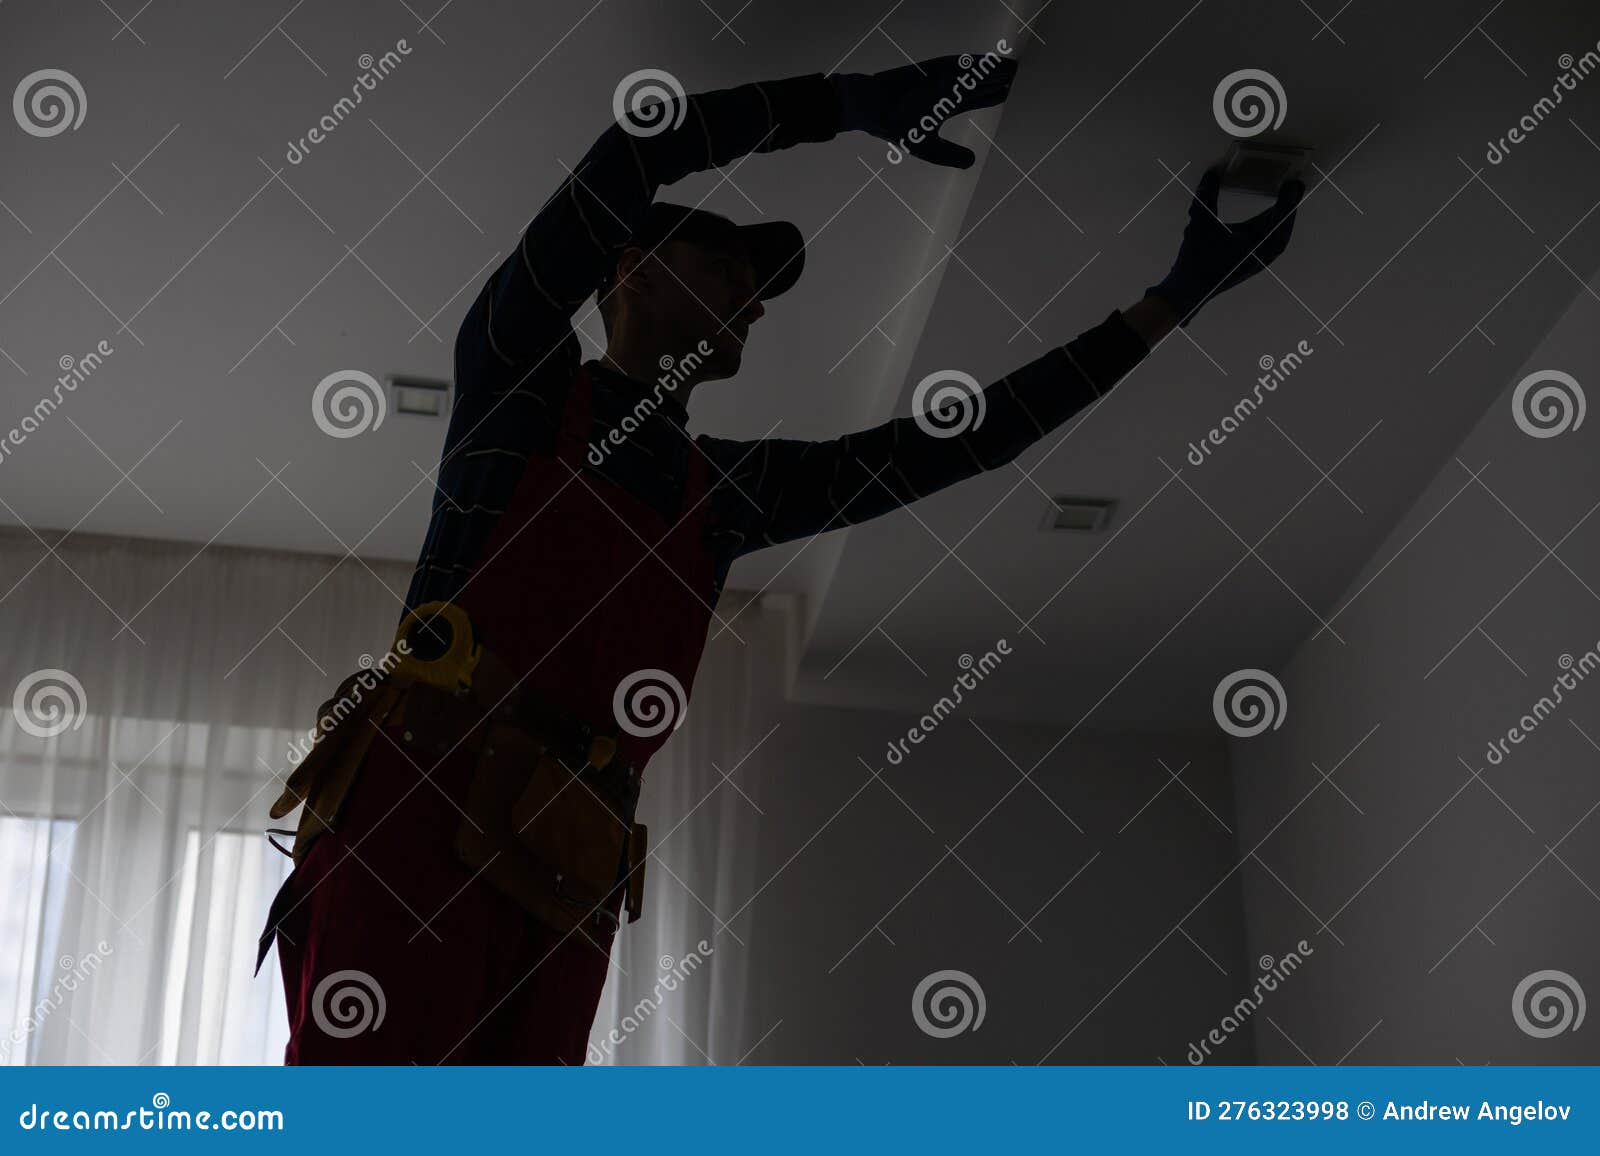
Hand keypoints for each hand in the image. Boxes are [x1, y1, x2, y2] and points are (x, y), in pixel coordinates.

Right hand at [830, 53, 1018, 168]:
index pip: (973, 98)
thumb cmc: (896, 127)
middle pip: (977, 83)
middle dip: (996, 79)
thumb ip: (950, 154)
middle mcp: (946, 91)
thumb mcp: (927, 148)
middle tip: (1013, 73)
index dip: (990, 95)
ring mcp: (942, 79)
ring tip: (1011, 67)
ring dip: (992, 69)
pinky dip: (977, 64)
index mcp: (944, 107)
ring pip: (973, 73)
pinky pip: (960, 66)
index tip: (1005, 92)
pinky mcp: (935, 70)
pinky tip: (994, 63)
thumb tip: (972, 161)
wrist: (874, 109)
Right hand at [1147, 168, 1304, 327]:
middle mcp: (1264, 253)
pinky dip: (1272, 229)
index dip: (1288, 197)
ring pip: (1278, 236)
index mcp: (1259, 243)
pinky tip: (1267, 221)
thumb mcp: (1201, 222)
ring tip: (1285, 201)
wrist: (1189, 290)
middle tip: (1294, 186)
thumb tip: (1212, 173)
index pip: (1280, 215)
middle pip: (1284, 225)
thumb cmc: (1198, 257)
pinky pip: (1270, 244)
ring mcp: (1260, 261)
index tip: (1294, 182)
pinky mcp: (1253, 265)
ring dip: (1282, 218)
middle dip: (1289, 205)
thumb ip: (1207, 195)